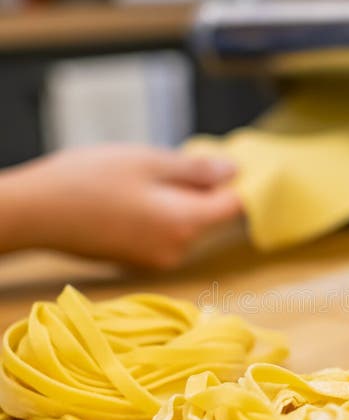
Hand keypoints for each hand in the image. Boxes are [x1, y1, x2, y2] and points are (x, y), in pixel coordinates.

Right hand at [0, 146, 242, 268]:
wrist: (34, 213)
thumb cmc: (87, 181)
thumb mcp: (148, 162)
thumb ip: (196, 171)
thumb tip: (234, 174)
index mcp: (185, 225)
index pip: (236, 208)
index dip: (244, 184)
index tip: (242, 162)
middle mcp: (177, 251)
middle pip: (212, 218)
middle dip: (208, 189)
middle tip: (186, 158)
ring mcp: (157, 260)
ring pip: (188, 224)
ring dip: (183, 199)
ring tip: (151, 174)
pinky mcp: (138, 260)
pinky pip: (166, 233)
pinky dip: (163, 213)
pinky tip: (136, 193)